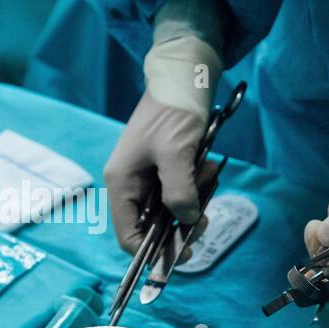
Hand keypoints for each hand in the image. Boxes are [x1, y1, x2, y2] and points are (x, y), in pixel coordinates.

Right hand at [103, 94, 207, 252]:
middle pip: (151, 225)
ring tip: (208, 178)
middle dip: (180, 223)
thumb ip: (179, 193)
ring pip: (169, 208)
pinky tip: (206, 168)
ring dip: (192, 201)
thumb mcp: (176, 154)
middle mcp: (130, 183)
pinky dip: (196, 185)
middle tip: (206, 217)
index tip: (185, 254)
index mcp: (121, 182)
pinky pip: (180, 189)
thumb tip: (187, 221)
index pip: (128, 236)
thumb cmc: (174, 110)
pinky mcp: (164, 165)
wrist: (185, 73)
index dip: (154, 252)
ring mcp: (147, 174)